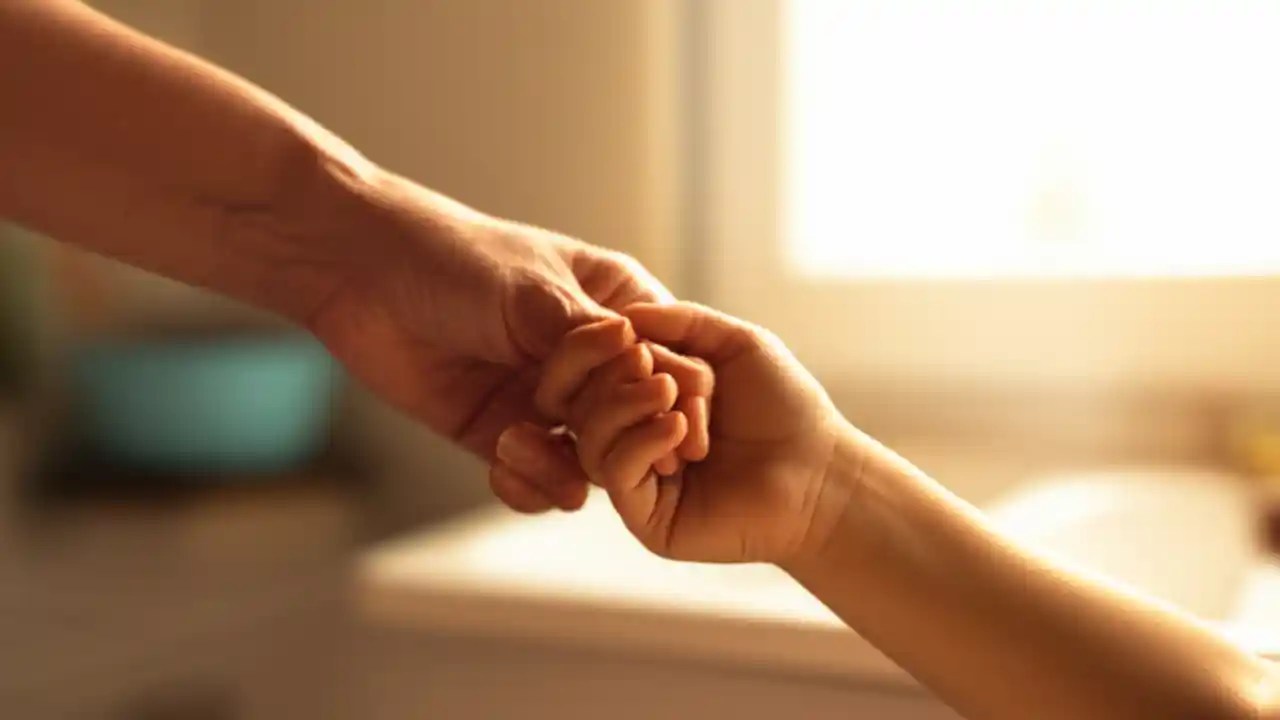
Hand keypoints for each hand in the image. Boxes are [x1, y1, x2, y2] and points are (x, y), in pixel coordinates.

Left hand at [305, 171, 707, 512]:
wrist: (359, 271)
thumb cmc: (456, 259)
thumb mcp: (537, 295)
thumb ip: (594, 347)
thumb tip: (655, 388)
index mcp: (620, 309)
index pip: (670, 365)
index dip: (672, 398)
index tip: (670, 423)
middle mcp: (593, 361)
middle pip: (636, 422)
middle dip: (616, 437)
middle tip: (584, 437)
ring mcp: (550, 400)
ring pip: (592, 461)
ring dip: (568, 467)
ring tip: (525, 444)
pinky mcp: (504, 433)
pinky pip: (539, 479)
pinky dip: (531, 484)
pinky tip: (503, 462)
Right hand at [539, 302, 850, 564]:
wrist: (820, 473)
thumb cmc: (784, 408)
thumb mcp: (735, 345)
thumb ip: (683, 322)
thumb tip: (625, 313)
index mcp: (644, 399)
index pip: (589, 370)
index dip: (592, 348)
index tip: (623, 330)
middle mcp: (633, 440)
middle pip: (582, 402)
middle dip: (617, 377)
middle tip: (657, 368)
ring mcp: (638, 481)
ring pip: (591, 438)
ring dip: (627, 406)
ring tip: (672, 393)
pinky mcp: (647, 519)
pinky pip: (616, 474)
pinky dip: (642, 441)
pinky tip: (681, 427)